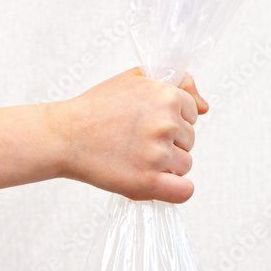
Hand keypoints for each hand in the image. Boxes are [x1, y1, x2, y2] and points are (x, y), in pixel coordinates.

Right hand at [49, 67, 208, 202]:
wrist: (65, 135)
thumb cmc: (97, 108)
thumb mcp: (135, 79)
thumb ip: (176, 83)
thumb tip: (205, 106)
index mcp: (167, 96)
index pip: (192, 114)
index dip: (171, 120)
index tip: (147, 123)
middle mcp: (166, 124)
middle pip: (189, 141)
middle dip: (168, 142)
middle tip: (136, 141)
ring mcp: (158, 154)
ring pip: (184, 165)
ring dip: (166, 165)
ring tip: (135, 158)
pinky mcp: (148, 181)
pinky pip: (183, 191)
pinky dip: (176, 190)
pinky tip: (158, 183)